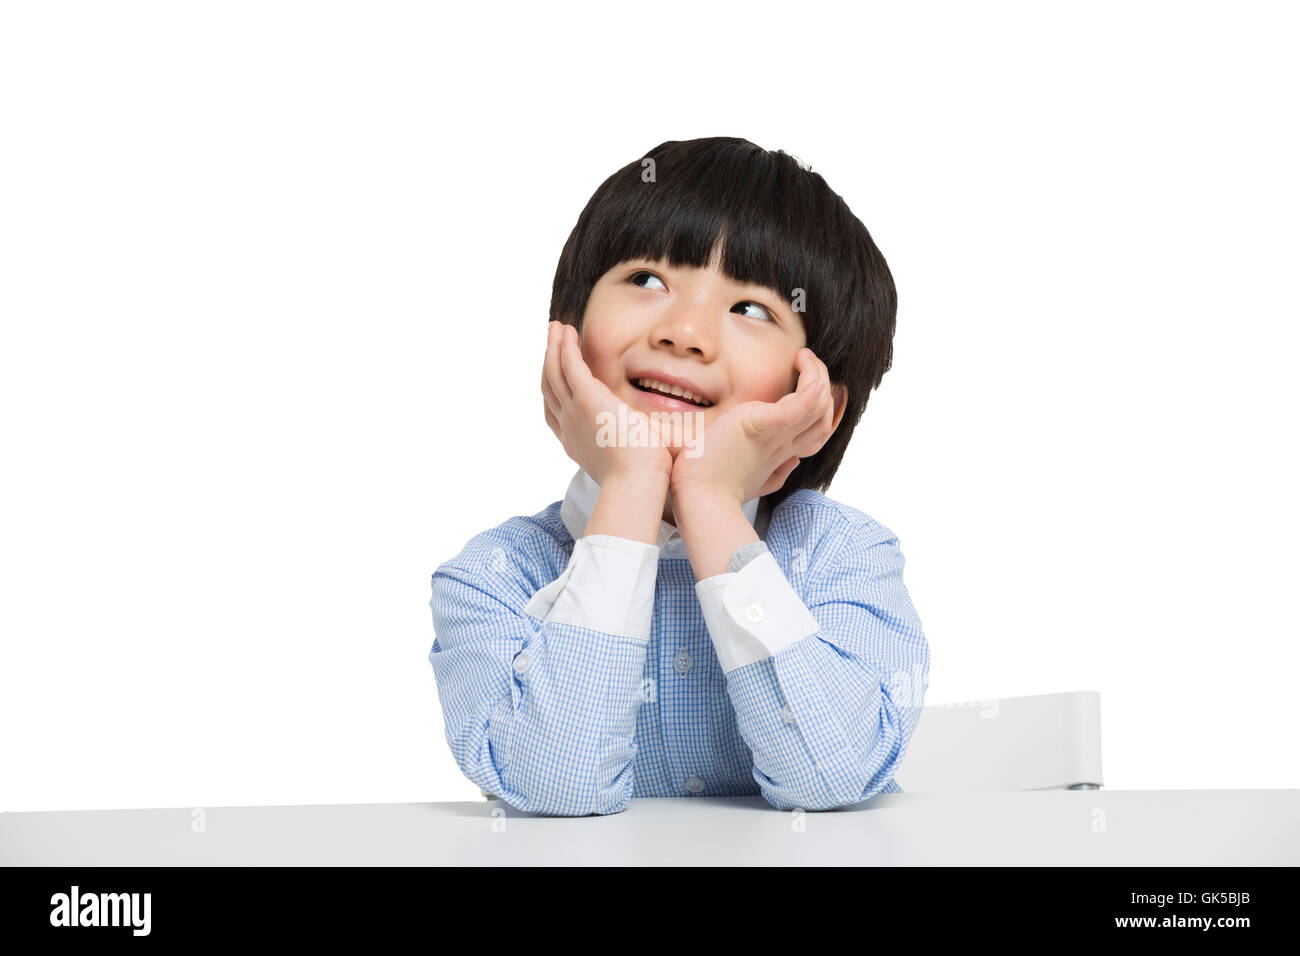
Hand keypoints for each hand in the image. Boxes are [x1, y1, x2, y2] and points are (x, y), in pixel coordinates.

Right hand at [541, 321, 673, 484]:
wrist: (638, 482)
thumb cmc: (642, 477)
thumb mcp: (628, 457)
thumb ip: (628, 442)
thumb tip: (644, 439)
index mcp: (578, 442)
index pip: (557, 412)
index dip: (555, 391)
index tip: (558, 375)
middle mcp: (569, 426)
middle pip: (550, 388)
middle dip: (549, 363)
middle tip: (552, 342)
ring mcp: (574, 412)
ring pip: (554, 373)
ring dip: (553, 347)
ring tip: (556, 328)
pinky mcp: (587, 398)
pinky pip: (569, 365)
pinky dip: (564, 347)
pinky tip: (566, 332)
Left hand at [669, 347, 837, 504]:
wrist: (697, 499)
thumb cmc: (715, 490)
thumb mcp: (751, 479)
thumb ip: (774, 471)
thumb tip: (794, 462)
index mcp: (780, 454)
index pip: (817, 431)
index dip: (824, 408)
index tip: (816, 387)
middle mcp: (784, 445)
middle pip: (824, 417)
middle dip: (824, 385)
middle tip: (808, 362)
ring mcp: (775, 436)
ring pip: (818, 406)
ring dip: (818, 375)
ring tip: (803, 356)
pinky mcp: (759, 426)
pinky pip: (797, 407)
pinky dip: (809, 388)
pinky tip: (804, 364)